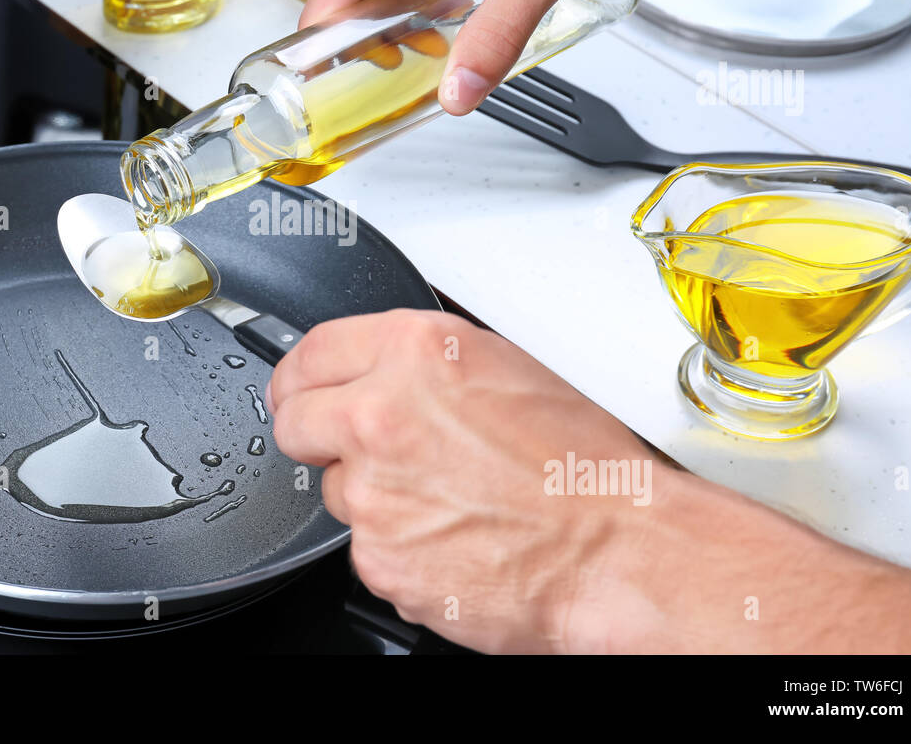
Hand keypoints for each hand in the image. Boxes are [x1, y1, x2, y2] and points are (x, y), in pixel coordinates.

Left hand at [269, 310, 910, 652]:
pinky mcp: (378, 557)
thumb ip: (425, 363)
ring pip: (334, 490)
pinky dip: (397, 545)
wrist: (618, 550)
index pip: (311, 352)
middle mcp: (380, 416)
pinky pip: (365, 546)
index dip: (303, 375)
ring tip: (444, 497)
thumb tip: (387, 368)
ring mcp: (373, 492)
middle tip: (361, 448)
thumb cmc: (584, 465)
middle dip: (316, 434)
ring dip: (371, 494)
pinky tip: (449, 534)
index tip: (302, 389)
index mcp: (414, 353)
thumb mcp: (507, 368)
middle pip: (293, 421)